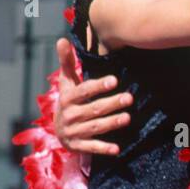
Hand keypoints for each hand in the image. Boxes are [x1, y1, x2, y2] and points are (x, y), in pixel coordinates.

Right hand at [53, 37, 131, 155]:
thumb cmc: (69, 101)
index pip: (84, 91)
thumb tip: (62, 39)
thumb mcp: (67, 83)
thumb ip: (67, 62)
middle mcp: (69, 115)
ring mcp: (73, 131)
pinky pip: (91, 147)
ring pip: (94, 127)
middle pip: (93, 109)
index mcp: (67, 98)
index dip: (98, 86)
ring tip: (128, 118)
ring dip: (111, 123)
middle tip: (129, 98)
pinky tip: (117, 149)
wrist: (59, 131)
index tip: (114, 80)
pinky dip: (103, 148)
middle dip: (111, 104)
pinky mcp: (78, 146)